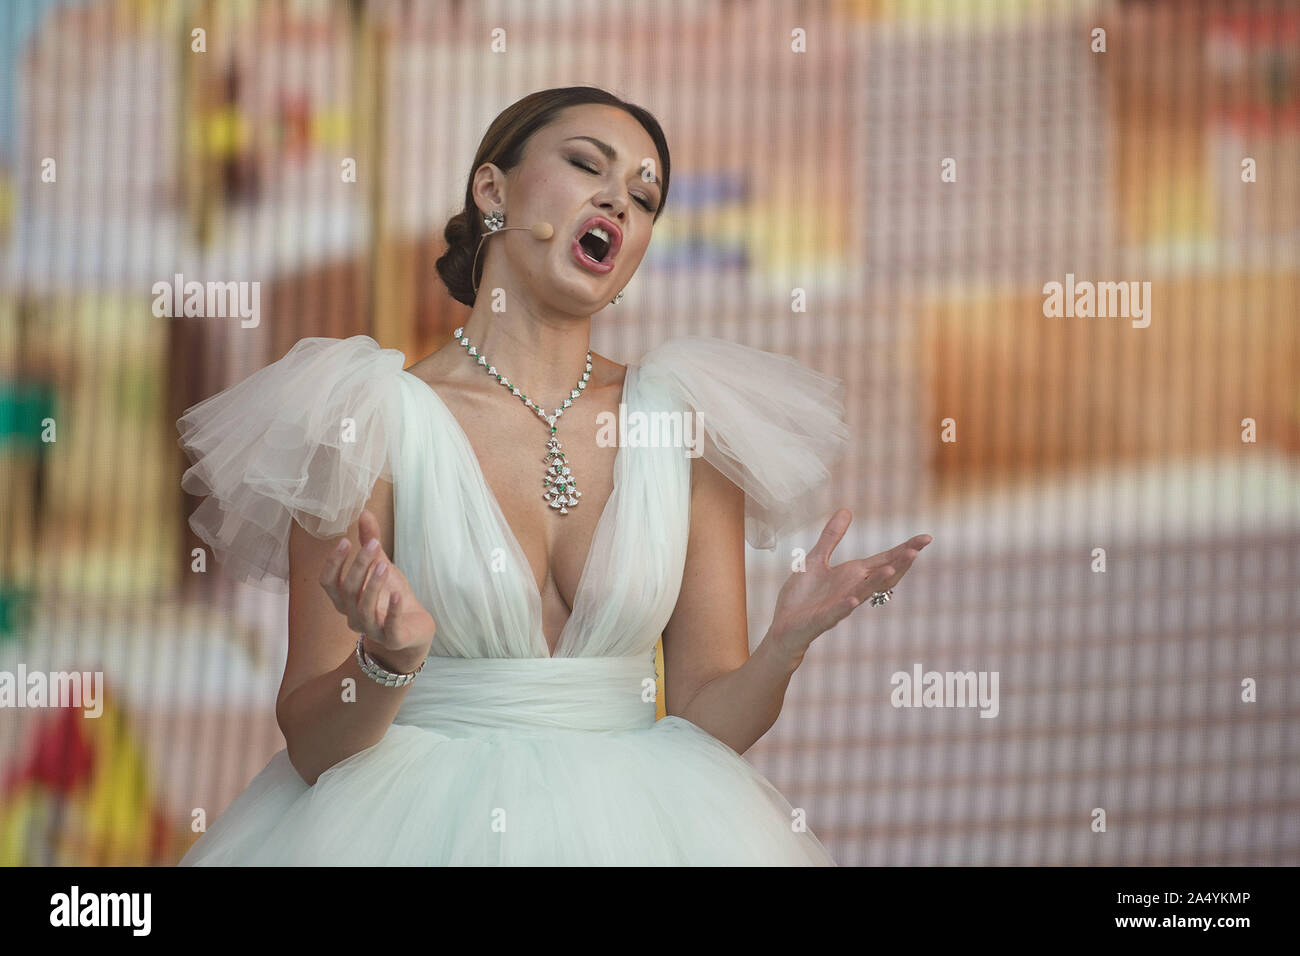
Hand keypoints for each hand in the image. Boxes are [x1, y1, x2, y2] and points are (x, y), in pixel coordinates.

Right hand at [319, 509, 436, 671]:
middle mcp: (353, 616)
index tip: (345, 541)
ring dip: (373, 584)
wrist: (414, 628)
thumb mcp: (381, 565)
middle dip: (359, 566)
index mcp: (345, 600)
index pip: (328, 583)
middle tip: (374, 545)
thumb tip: (364, 512)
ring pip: (365, 608)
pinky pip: (390, 626)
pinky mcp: (393, 638)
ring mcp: (372, 629)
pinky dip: (393, 610)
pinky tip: (397, 594)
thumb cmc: (391, 596)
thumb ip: (370, 542)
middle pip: (348, 591)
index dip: (334, 564)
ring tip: (385, 564)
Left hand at [767, 509, 930, 660]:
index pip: (884, 559)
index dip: (904, 548)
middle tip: (920, 547)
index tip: (927, 537)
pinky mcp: (823, 619)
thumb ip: (831, 537)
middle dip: (901, 561)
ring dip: (878, 580)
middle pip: (882, 574)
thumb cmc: (802, 596)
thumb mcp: (815, 559)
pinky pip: (838, 612)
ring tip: (893, 566)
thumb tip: (847, 510)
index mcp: (852, 575)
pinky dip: (847, 605)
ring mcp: (840, 605)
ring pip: (864, 592)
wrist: (783, 627)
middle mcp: (852, 589)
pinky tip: (855, 599)